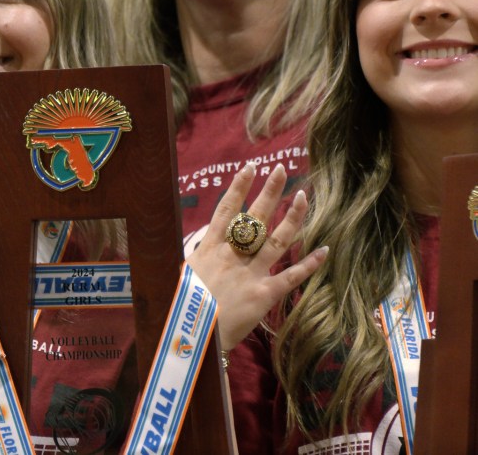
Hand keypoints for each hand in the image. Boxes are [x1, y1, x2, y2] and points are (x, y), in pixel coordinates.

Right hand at [186, 163, 327, 349]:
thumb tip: (199, 245)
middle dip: (268, 192)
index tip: (250, 167)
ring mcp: (251, 273)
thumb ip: (191, 259)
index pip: (226, 210)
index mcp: (209, 250)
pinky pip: (291, 276)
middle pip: (254, 217)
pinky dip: (309, 264)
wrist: (190, 335)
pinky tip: (324, 250)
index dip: (239, 187)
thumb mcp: (177, 276)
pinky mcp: (265, 294)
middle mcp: (233, 256)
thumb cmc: (178, 307)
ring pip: (277, 239)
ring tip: (304, 196)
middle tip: (279, 170)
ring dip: (292, 217)